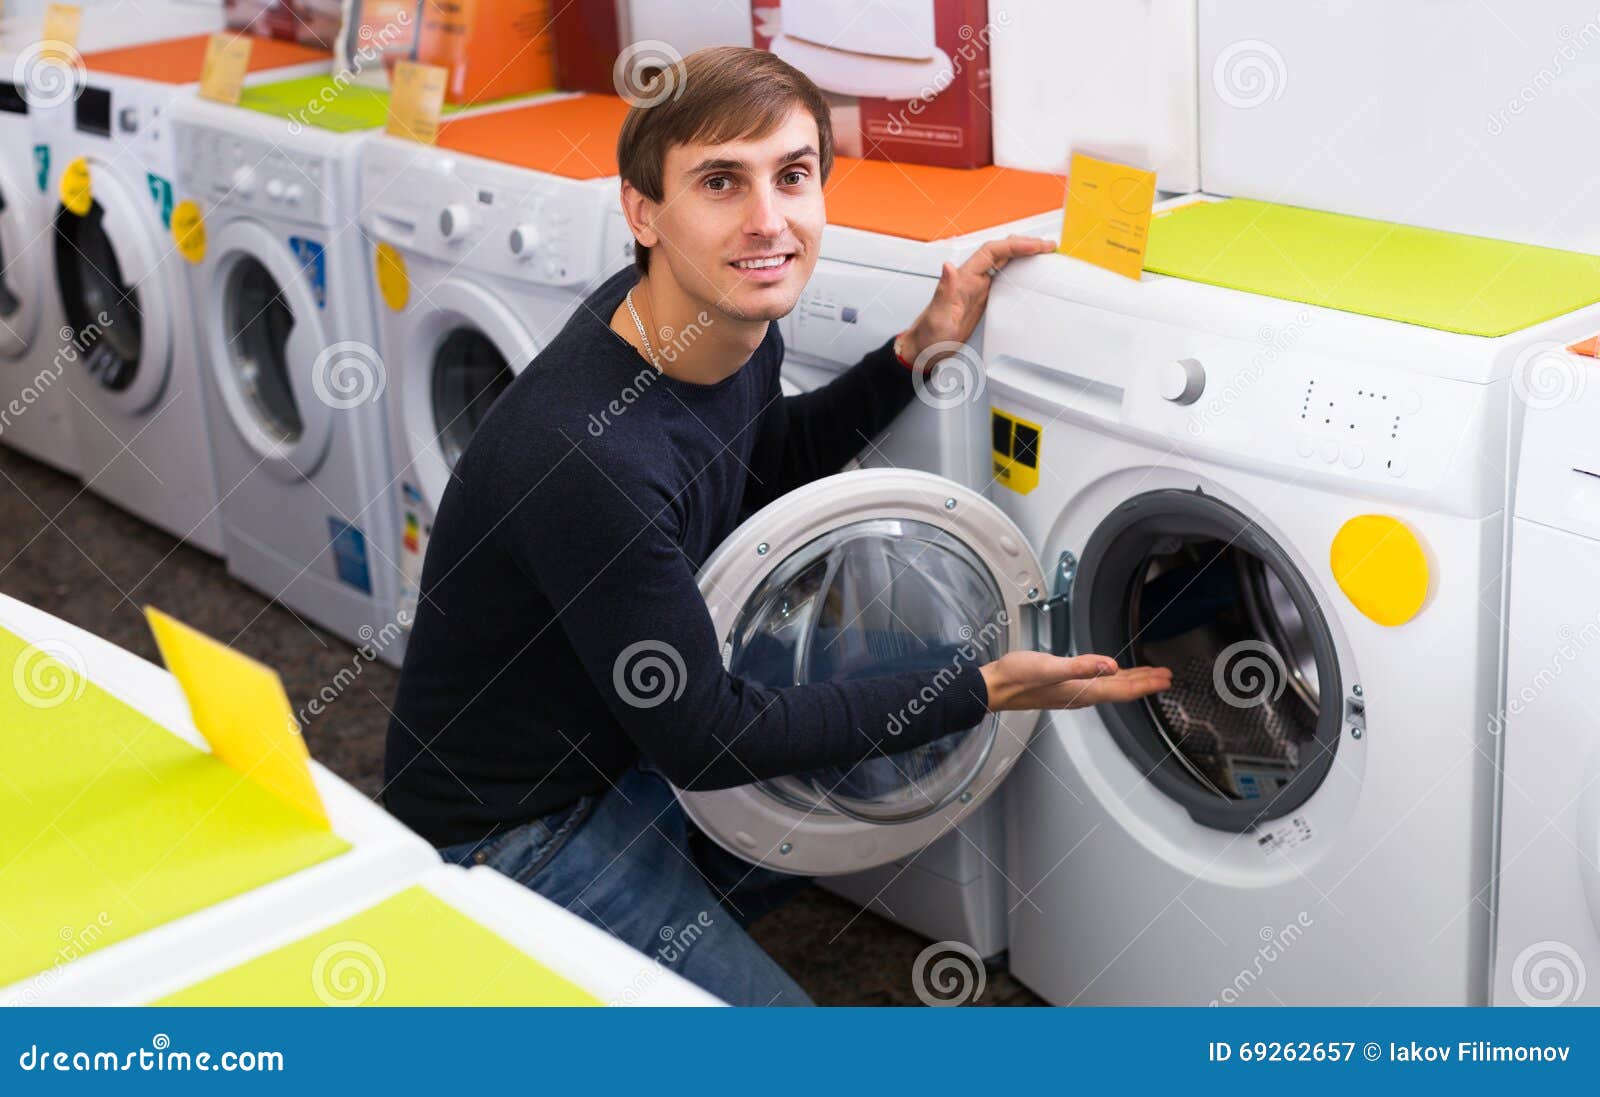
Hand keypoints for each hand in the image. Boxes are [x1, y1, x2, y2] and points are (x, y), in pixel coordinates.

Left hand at [899, 234, 1056, 367]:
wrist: (923, 350)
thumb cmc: (927, 335)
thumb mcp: (937, 316)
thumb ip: (943, 291)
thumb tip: (948, 266)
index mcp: (963, 279)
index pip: (991, 252)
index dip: (1014, 245)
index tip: (1034, 246)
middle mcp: (970, 280)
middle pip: (1001, 252)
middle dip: (1024, 245)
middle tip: (1047, 246)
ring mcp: (977, 289)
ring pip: (1003, 263)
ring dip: (1023, 255)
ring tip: (1043, 253)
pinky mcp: (981, 300)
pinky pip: (1002, 279)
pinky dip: (1018, 271)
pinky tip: (1027, 274)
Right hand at [979, 651, 1172, 711]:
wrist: (995, 687)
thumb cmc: (1017, 677)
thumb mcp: (1049, 667)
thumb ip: (1081, 666)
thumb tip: (1111, 665)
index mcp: (1083, 690)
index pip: (1123, 689)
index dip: (1146, 684)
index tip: (1165, 679)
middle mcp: (1082, 695)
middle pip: (1121, 691)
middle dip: (1145, 684)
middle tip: (1166, 678)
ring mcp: (1074, 692)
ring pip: (1111, 688)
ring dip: (1132, 683)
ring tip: (1148, 677)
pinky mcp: (1065, 687)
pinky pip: (1098, 685)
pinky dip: (1113, 679)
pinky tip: (1111, 673)